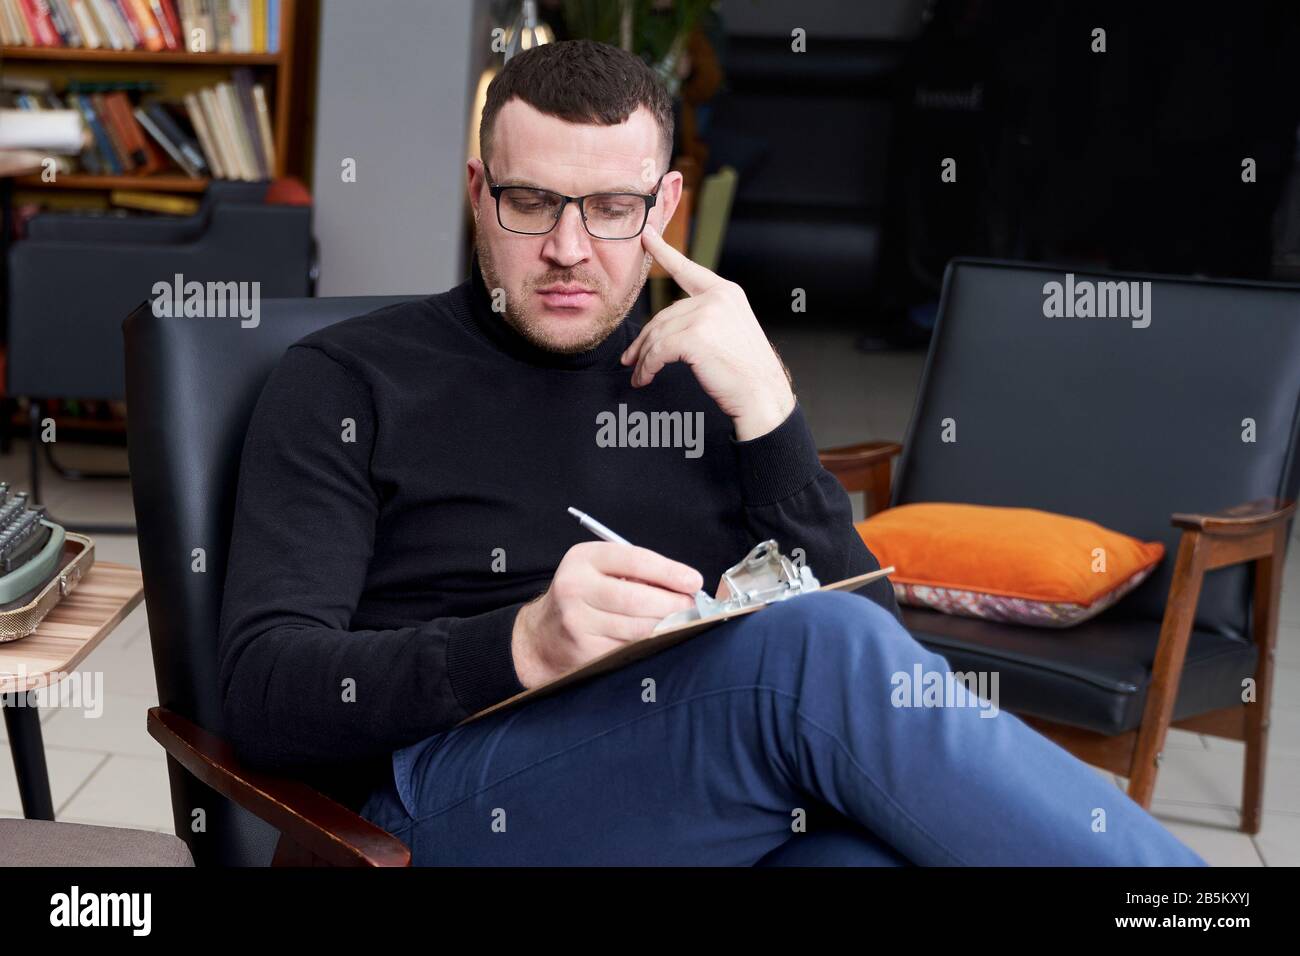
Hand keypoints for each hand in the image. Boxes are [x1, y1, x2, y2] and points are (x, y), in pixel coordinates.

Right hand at [511, 541, 704, 688]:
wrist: (541, 635)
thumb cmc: (582, 596)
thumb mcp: (599, 570)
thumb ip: (635, 572)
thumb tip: (683, 585)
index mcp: (584, 558)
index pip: (635, 560)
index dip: (670, 572)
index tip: (694, 581)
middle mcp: (576, 587)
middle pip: (638, 598)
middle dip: (673, 603)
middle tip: (692, 606)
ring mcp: (578, 621)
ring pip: (637, 627)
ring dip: (667, 626)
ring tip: (682, 621)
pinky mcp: (584, 650)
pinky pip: (629, 647)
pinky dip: (650, 643)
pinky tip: (659, 638)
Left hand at [621, 224, 795, 440]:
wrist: (762, 395)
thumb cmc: (746, 372)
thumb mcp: (730, 331)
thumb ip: (704, 317)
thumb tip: (665, 326)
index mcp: (726, 292)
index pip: (688, 270)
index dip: (664, 252)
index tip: (647, 235)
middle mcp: (717, 298)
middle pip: (664, 315)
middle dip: (644, 339)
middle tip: (630, 358)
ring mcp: (707, 315)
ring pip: (658, 334)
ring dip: (644, 358)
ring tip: (638, 374)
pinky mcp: (696, 337)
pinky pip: (658, 351)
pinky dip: (647, 367)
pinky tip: (645, 378)